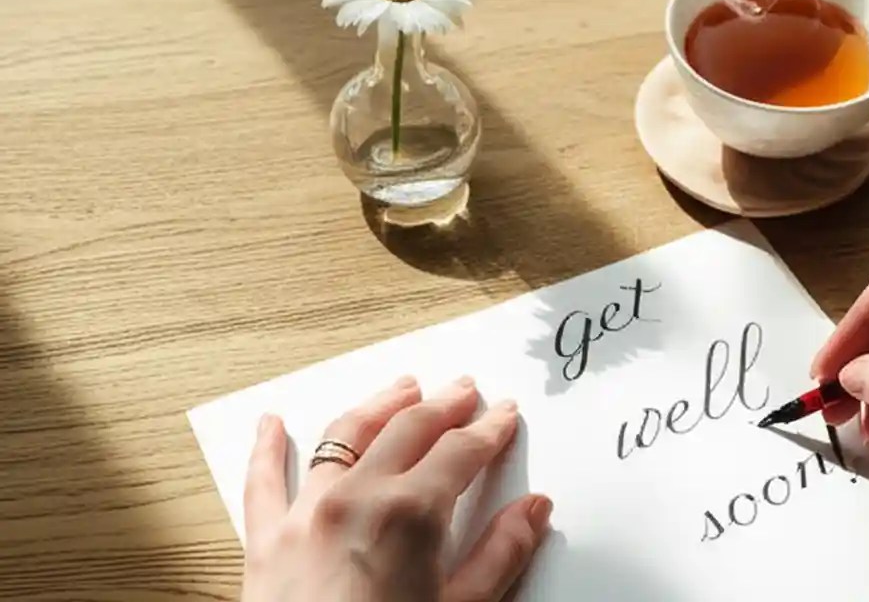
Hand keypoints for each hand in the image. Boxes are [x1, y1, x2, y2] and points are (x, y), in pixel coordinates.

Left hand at [240, 375, 551, 601]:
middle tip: (464, 390)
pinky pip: (262, 481)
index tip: (503, 416)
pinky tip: (270, 424)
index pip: (462, 450)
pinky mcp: (266, 539)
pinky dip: (265, 447)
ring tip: (400, 387)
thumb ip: (501, 554)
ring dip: (377, 404)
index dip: (489, 428)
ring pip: (343, 433)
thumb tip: (533, 510)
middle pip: (408, 427)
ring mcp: (306, 512)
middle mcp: (357, 496)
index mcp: (411, 512)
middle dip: (442, 403)